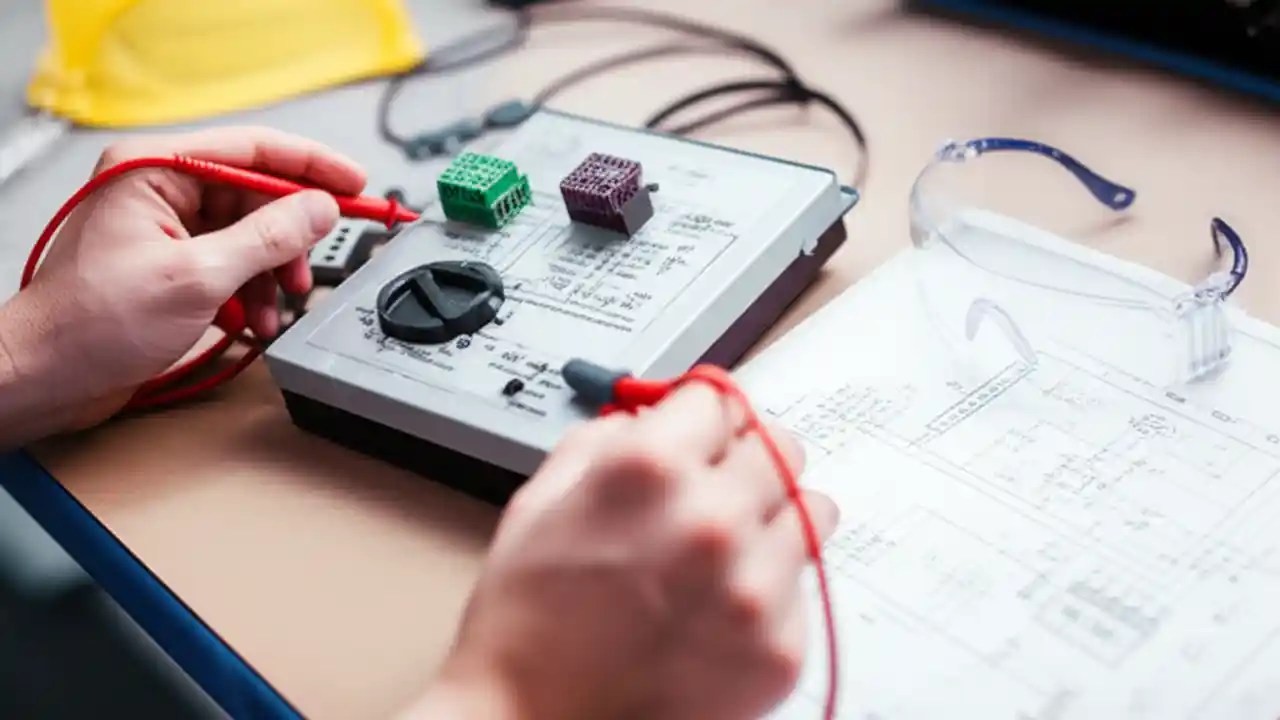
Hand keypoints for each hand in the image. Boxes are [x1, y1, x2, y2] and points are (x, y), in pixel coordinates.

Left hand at [0, 126, 364, 440]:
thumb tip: (320, 208)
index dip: (312, 166)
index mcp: (153, 168)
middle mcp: (159, 188)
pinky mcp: (170, 261)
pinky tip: (252, 320)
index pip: (254, 148)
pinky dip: (250, 292)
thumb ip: (268, 238)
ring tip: (274, 310)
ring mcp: (165, 226)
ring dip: (270, 276)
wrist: (47, 376)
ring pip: (249, 236)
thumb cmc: (91, 324)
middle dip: (288, 242)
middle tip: (307, 271)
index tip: (356, 184)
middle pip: (256, 197)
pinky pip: (231, 263)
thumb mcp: (198, 277)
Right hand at [407, 385, 838, 719]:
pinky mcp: (779, 646)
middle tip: (714, 489)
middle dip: (744, 458)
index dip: (701, 415)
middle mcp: (712, 518)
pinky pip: (805, 583)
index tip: (697, 431)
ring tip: (725, 549)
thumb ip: (605, 439)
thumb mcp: (539, 501)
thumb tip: (651, 415)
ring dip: (772, 516)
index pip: (719, 397)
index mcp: (647, 469)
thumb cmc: (527, 623)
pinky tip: (718, 606)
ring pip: (810, 508)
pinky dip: (771, 584)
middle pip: (779, 444)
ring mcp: (754, 586)